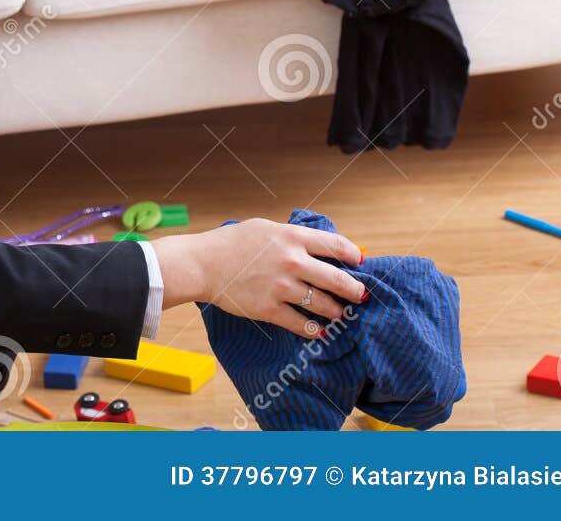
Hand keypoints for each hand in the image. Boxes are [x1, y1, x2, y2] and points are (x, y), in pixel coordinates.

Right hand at [151, 218, 365, 338]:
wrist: (201, 264)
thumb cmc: (230, 242)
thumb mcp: (265, 228)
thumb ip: (291, 237)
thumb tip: (317, 247)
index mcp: (291, 237)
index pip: (336, 245)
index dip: (353, 256)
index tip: (359, 263)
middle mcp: (291, 261)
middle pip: (337, 279)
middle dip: (354, 291)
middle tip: (360, 296)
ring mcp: (281, 287)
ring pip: (323, 304)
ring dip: (336, 312)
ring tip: (339, 314)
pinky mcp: (269, 308)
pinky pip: (301, 324)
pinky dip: (314, 330)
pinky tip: (320, 331)